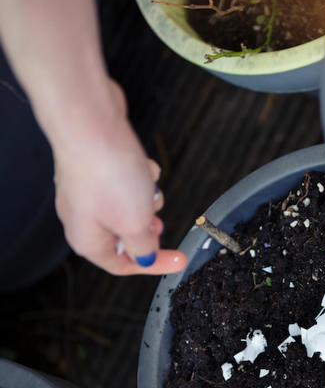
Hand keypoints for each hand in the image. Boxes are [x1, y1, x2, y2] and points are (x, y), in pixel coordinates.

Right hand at [51, 81, 186, 274]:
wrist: (90, 122)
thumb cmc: (106, 173)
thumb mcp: (135, 223)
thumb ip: (142, 246)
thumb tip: (146, 257)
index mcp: (87, 239)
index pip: (121, 264)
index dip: (152, 265)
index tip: (178, 260)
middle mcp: (84, 216)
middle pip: (126, 233)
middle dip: (149, 224)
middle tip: (159, 218)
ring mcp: (90, 189)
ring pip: (130, 203)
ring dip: (148, 194)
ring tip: (149, 184)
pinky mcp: (99, 166)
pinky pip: (128, 178)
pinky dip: (141, 173)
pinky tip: (142, 163)